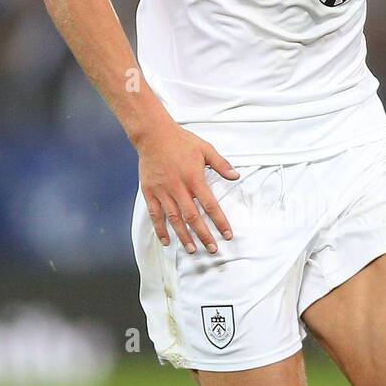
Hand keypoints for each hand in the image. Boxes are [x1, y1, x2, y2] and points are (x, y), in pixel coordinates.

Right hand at [137, 120, 238, 252]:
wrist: (153, 135)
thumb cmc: (180, 141)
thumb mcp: (205, 149)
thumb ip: (221, 164)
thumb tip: (235, 176)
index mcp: (194, 178)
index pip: (210, 205)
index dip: (219, 222)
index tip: (227, 234)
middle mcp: (179, 188)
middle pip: (193, 217)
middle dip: (203, 235)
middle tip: (212, 249)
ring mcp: (163, 192)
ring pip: (174, 219)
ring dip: (184, 236)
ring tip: (192, 250)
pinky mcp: (150, 192)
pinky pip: (155, 215)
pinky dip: (160, 229)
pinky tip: (166, 240)